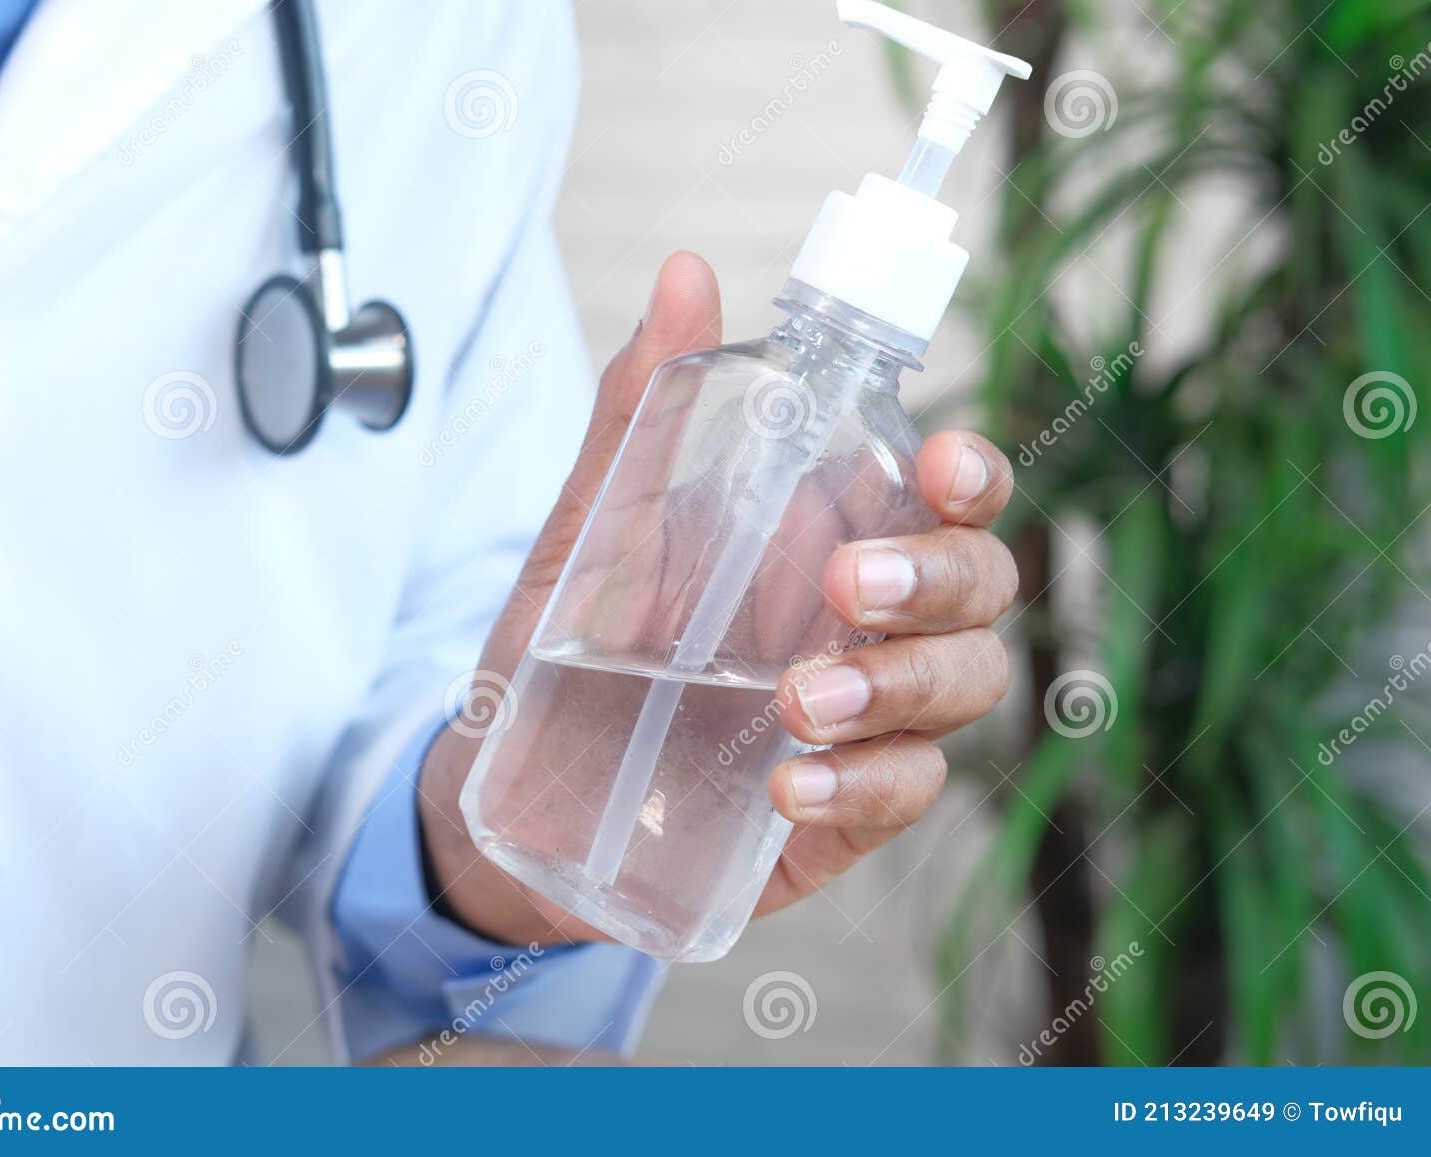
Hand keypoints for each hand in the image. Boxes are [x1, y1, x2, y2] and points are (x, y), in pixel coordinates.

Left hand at [419, 252, 1016, 944]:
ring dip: (899, 685)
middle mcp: (861, 621)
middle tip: (845, 587)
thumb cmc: (562, 657)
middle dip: (936, 578)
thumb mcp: (591, 532)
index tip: (942, 469)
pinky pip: (906, 791)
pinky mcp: (846, 808)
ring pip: (965, 683)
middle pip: (979, 583)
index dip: (970, 476)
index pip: (941, 492)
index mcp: (821, 536)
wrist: (513, 802)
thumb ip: (645, 412)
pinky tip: (791, 784)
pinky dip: (863, 785)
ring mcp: (865, 717)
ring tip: (799, 702)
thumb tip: (682, 271)